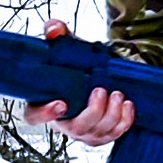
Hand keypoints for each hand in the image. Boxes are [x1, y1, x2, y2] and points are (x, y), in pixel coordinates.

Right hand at [22, 23, 134, 143]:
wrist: (97, 75)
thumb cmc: (75, 66)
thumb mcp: (66, 48)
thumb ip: (57, 36)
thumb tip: (55, 28)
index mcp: (43, 105)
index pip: (35, 116)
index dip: (45, 114)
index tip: (60, 103)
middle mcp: (62, 123)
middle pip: (75, 128)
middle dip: (93, 111)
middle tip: (101, 90)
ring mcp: (83, 132)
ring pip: (97, 133)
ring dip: (111, 115)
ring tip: (117, 94)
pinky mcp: (101, 134)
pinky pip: (114, 134)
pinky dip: (123, 121)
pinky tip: (127, 105)